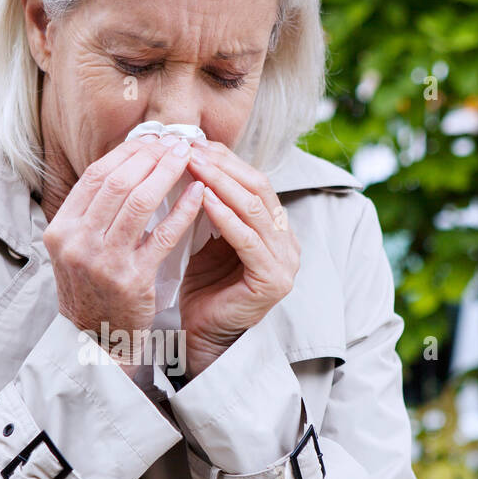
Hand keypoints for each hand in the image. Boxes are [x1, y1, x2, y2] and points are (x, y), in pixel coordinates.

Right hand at [42, 133, 205, 373]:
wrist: (95, 341)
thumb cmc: (92, 291)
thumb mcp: (75, 250)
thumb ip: (92, 213)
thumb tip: (126, 164)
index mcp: (60, 230)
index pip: (95, 176)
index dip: (127, 153)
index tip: (152, 140)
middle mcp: (76, 243)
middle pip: (118, 182)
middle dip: (151, 156)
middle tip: (176, 142)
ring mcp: (103, 261)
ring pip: (139, 201)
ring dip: (167, 173)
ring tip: (188, 158)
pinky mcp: (133, 279)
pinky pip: (163, 234)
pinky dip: (183, 209)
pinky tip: (199, 194)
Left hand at [179, 141, 299, 377]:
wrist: (203, 336)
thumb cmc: (205, 288)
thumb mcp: (209, 238)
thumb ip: (212, 206)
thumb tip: (192, 159)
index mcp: (277, 229)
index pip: (254, 181)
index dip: (224, 160)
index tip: (192, 142)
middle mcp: (288, 242)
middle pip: (258, 188)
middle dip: (222, 165)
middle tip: (189, 147)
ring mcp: (285, 262)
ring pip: (253, 209)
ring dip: (220, 182)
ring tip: (191, 164)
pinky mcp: (273, 280)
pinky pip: (247, 239)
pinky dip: (224, 216)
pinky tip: (201, 198)